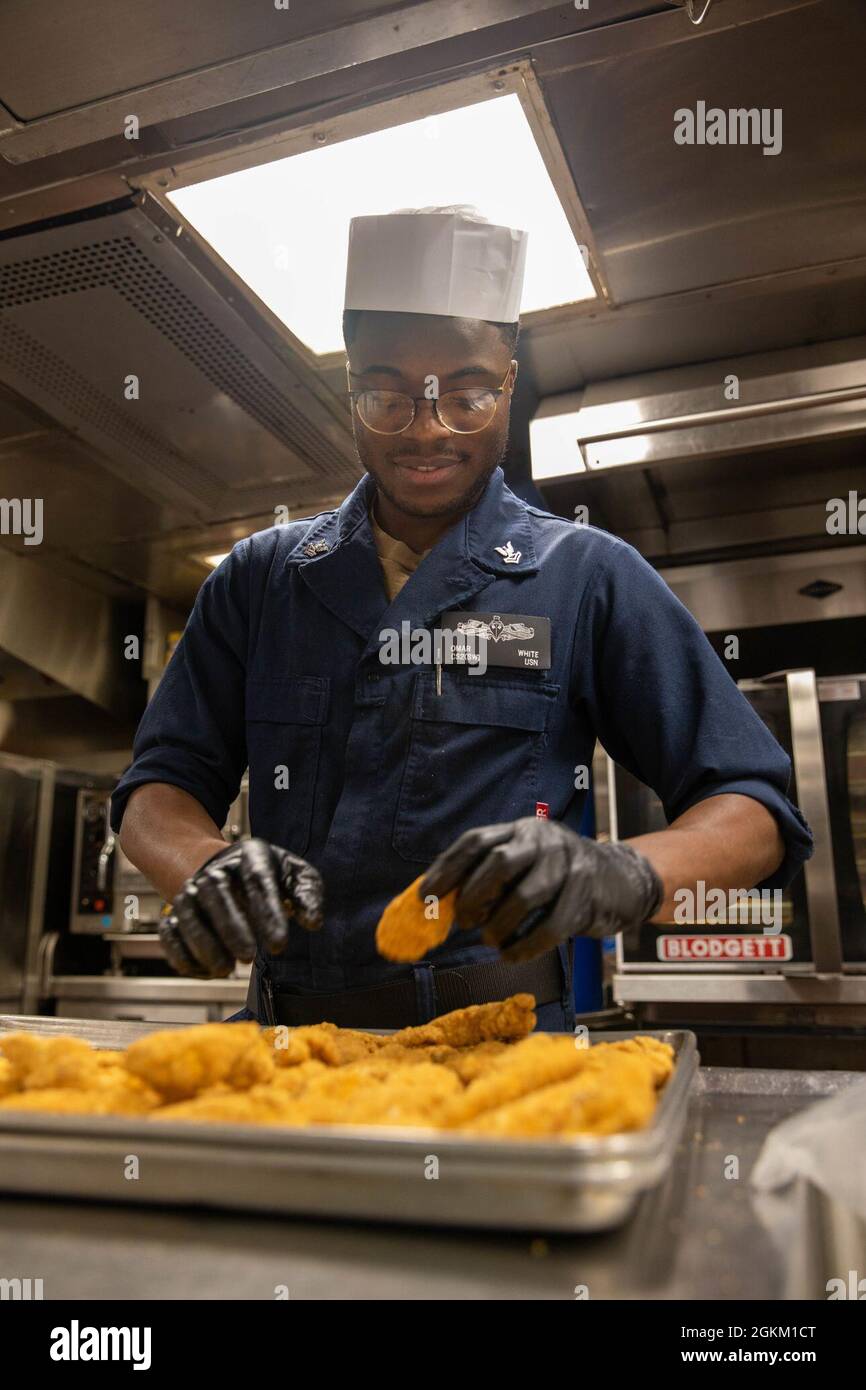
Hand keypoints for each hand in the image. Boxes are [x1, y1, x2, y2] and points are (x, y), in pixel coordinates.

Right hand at [160, 838, 323, 977]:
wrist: (223, 868)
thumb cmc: (267, 875)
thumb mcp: (294, 875)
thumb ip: (307, 896)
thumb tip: (313, 922)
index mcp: (250, 855)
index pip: (258, 880)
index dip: (268, 913)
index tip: (279, 945)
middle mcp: (215, 871)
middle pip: (217, 894)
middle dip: (231, 929)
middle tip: (248, 957)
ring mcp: (191, 891)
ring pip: (188, 915)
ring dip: (204, 945)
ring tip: (225, 969)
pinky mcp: (174, 914)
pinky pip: (170, 934)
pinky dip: (182, 954)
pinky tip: (203, 970)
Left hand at [420, 817, 661, 961]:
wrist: (619, 879)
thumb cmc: (557, 876)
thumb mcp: (523, 864)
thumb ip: (487, 876)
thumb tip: (437, 905)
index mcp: (520, 829)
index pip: (476, 841)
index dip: (447, 869)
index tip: (426, 896)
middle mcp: (544, 839)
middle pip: (499, 862)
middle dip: (474, 897)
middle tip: (464, 922)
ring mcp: (570, 865)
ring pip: (525, 896)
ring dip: (500, 925)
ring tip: (490, 939)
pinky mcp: (588, 895)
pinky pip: (551, 927)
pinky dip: (525, 947)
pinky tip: (511, 955)